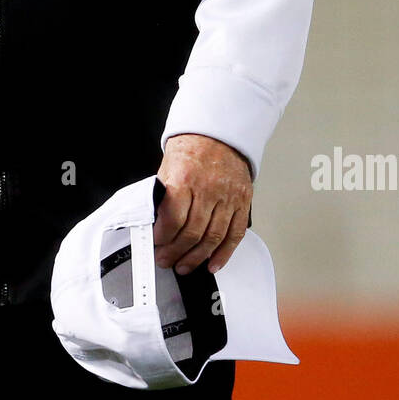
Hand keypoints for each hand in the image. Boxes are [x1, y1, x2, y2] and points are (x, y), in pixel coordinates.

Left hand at [154, 133, 252, 275]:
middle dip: (176, 252)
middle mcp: (208, 189)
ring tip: (185, 266)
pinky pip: (235, 234)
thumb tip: (155, 225)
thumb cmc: (191, 149)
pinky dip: (224, 253)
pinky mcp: (243, 202)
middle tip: (167, 260)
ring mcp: (228, 197)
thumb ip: (164, 197)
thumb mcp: (168, 168)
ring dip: (197, 257)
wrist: (218, 133)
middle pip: (192, 232)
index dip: (163, 237)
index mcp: (185, 179)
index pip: (173, 218)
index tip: (156, 244)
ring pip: (213, 237)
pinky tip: (213, 263)